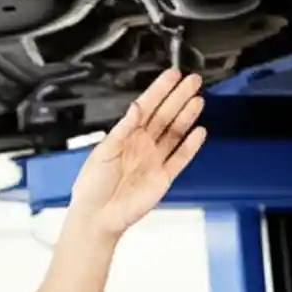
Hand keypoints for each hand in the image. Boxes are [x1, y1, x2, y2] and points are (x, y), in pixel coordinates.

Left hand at [68, 69, 207, 238]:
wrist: (97, 215)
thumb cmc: (92, 185)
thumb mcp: (104, 151)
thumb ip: (123, 128)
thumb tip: (136, 107)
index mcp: (125, 135)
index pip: (147, 107)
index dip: (160, 90)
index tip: (172, 75)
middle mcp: (141, 144)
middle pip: (165, 115)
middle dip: (179, 97)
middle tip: (192, 80)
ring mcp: (153, 159)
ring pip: (175, 133)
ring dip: (187, 116)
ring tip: (198, 99)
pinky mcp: (163, 177)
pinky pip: (181, 158)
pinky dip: (191, 145)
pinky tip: (199, 132)